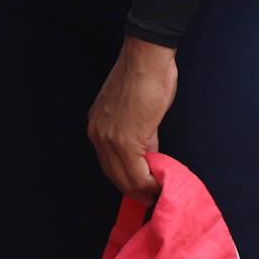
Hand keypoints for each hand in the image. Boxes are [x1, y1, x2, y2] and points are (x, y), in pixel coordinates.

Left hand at [87, 36, 177, 196]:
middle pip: (114, 176)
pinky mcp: (126, 140)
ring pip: (125, 178)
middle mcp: (98, 136)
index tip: (144, 188)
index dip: (127, 180)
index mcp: (97, 128)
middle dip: (135, 191)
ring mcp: (109, 139)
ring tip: (159, 196)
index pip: (109, 165)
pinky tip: (161, 186)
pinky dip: (149, 184)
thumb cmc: (145, 78)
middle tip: (152, 199)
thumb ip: (140, 136)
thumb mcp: (135, 111)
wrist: (146, 60)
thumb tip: (149, 157)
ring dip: (143, 191)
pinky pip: (137, 172)